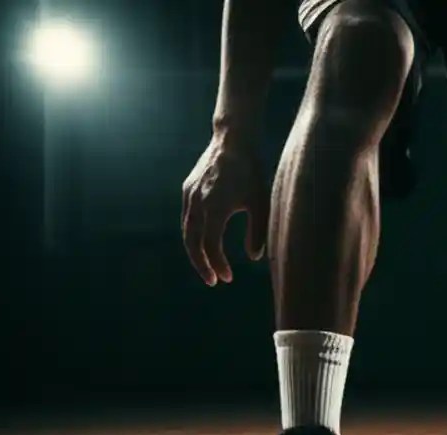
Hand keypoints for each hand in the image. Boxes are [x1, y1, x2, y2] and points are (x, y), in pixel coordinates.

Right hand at [180, 137, 269, 285]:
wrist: (233, 141)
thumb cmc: (252, 172)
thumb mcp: (260, 204)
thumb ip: (258, 232)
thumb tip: (254, 257)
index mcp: (215, 209)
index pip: (210, 246)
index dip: (218, 264)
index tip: (227, 278)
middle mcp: (197, 204)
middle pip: (192, 243)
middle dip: (202, 264)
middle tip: (213, 281)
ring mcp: (189, 195)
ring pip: (186, 231)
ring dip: (195, 250)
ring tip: (207, 265)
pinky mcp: (188, 189)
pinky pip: (187, 217)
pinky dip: (193, 233)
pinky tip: (204, 240)